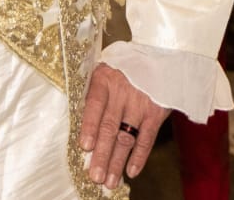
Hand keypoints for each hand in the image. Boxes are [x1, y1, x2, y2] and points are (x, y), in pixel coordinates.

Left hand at [77, 63, 169, 189]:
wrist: (159, 53)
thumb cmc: (124, 67)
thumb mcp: (105, 69)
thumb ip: (93, 93)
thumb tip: (75, 122)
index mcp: (104, 78)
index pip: (94, 104)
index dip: (89, 126)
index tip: (84, 147)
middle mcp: (123, 91)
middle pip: (110, 126)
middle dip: (102, 154)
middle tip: (95, 176)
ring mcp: (141, 101)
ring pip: (127, 136)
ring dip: (118, 161)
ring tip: (110, 181)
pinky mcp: (156, 111)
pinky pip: (147, 137)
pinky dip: (140, 156)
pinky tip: (132, 171)